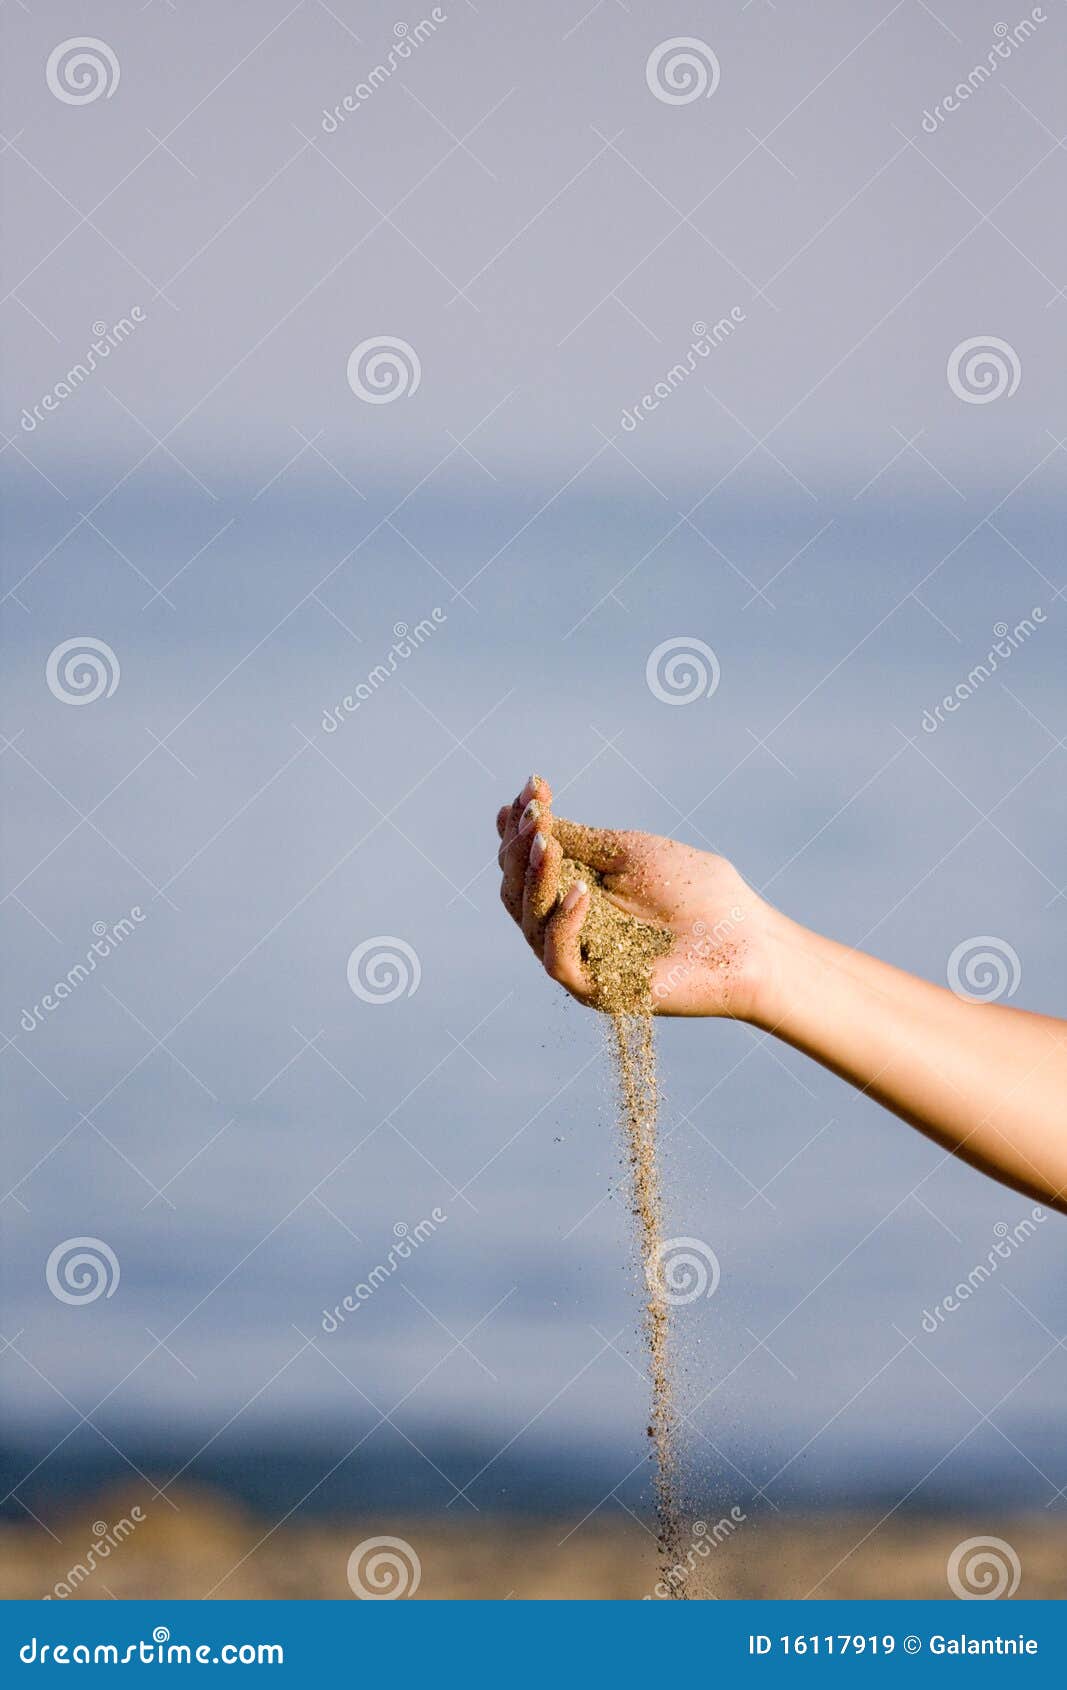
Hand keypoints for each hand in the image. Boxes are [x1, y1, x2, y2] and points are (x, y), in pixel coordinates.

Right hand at [496, 775, 768, 1017]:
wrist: (747, 939)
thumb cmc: (698, 892)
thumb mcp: (631, 852)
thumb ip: (581, 841)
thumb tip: (533, 817)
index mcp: (575, 893)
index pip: (529, 863)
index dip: (521, 828)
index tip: (530, 790)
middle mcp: (568, 927)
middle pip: (517, 891)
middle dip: (519, 849)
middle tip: (534, 815)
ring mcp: (581, 960)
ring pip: (531, 922)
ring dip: (534, 878)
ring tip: (546, 843)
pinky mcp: (597, 990)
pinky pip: (559, 960)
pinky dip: (563, 923)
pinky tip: (580, 889)